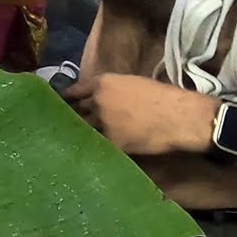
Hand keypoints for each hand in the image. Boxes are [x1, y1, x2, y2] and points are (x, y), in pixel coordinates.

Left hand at [67, 73, 217, 155]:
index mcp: (102, 83)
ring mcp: (102, 123)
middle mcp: (97, 101)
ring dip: (78, 134)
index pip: (73, 92)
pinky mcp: (111, 142)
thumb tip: (101, 99)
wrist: (179, 116)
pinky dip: (93, 148)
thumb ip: (111, 90)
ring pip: (82, 129)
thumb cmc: (162, 96)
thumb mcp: (132, 83)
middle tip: (59, 126)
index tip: (58, 106)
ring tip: (68, 142)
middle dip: (68, 118)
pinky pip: (97, 145)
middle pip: (73, 111)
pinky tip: (87, 153)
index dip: (66, 100)